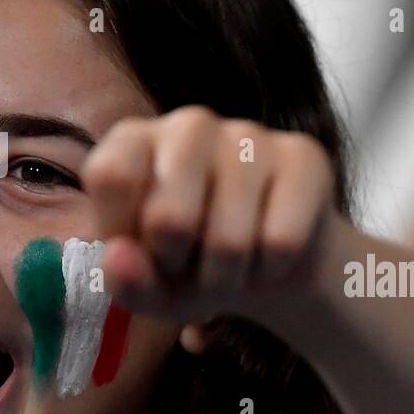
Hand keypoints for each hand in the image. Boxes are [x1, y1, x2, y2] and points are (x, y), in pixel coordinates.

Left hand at [82, 106, 336, 350]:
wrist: (270, 263)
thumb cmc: (193, 266)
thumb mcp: (151, 289)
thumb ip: (125, 280)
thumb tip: (120, 256)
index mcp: (136, 140)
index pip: (111, 176)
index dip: (125, 231)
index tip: (144, 248)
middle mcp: (190, 125)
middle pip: (169, 219)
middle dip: (182, 269)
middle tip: (192, 268)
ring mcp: (249, 134)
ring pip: (229, 242)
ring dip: (228, 278)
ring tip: (230, 268)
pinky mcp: (303, 156)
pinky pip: (281, 241)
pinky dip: (270, 269)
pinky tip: (269, 255)